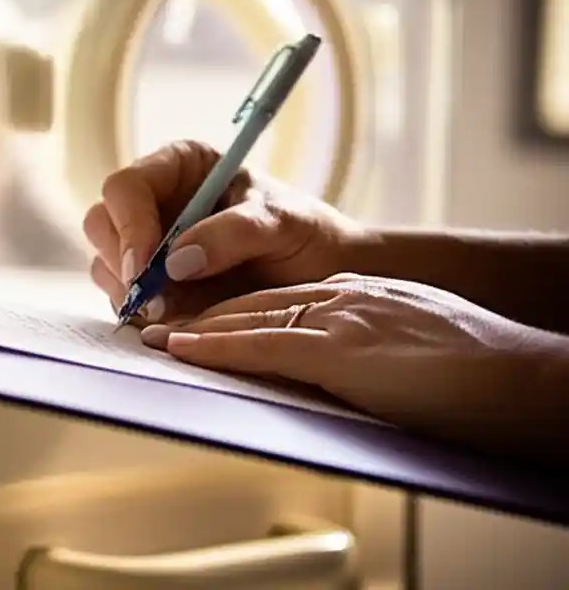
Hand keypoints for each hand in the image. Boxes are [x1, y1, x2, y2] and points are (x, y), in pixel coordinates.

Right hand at [83, 140, 362, 322]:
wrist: (324, 276)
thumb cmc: (308, 235)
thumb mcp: (281, 224)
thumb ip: (231, 234)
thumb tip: (175, 262)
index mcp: (180, 167)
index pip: (127, 187)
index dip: (129, 226)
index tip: (147, 267)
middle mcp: (155, 201)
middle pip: (102, 224)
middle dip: (123, 265)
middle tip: (155, 301)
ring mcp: (148, 243)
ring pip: (105, 265)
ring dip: (129, 294)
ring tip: (171, 313)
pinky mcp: (150, 282)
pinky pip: (122, 297)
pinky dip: (139, 313)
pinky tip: (173, 321)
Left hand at [141, 273, 568, 464]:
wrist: (521, 376)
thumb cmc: (485, 373)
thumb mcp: (419, 343)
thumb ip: (377, 347)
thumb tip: (356, 367)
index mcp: (366, 295)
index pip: (286, 300)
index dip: (237, 312)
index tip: (199, 322)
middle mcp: (347, 297)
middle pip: (258, 302)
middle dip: (203, 314)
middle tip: (155, 322)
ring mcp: (341, 319)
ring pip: (250, 318)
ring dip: (194, 330)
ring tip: (152, 339)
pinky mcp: (340, 349)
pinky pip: (262, 346)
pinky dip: (215, 348)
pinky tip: (182, 351)